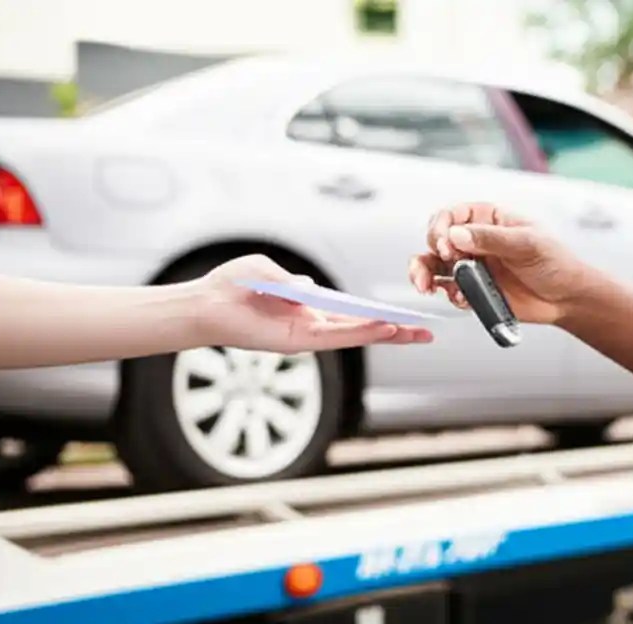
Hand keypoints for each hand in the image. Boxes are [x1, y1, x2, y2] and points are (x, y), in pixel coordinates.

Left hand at [193, 255, 433, 352]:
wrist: (206, 303)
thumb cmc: (233, 286)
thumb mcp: (270, 273)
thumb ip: (295, 282)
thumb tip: (312, 290)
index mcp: (311, 308)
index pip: (354, 313)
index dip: (380, 314)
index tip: (406, 316)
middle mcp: (313, 324)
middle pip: (363, 328)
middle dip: (396, 331)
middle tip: (427, 333)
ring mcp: (308, 334)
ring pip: (355, 334)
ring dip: (385, 333)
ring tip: (413, 332)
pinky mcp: (298, 341)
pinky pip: (336, 336)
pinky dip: (361, 332)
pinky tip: (383, 328)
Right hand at [408, 203, 589, 324]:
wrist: (567, 298)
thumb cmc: (555, 263)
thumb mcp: (528, 244)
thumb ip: (492, 239)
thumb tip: (457, 234)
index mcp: (488, 219)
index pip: (451, 215)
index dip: (442, 227)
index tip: (448, 244)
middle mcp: (475, 240)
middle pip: (436, 239)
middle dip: (432, 250)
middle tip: (446, 261)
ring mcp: (473, 265)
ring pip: (434, 265)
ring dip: (423, 274)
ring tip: (425, 286)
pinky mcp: (474, 290)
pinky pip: (450, 290)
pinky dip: (448, 295)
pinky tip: (462, 299)